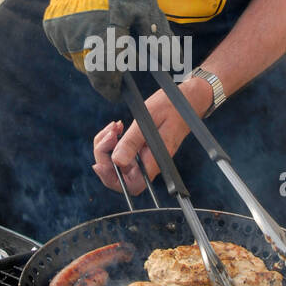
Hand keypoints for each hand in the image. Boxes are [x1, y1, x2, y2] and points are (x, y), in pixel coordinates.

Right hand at [42, 0, 171, 101]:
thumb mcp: (146, 9)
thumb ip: (159, 39)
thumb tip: (173, 65)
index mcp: (104, 38)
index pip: (104, 79)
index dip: (112, 89)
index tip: (118, 92)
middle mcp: (79, 40)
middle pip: (91, 71)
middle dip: (104, 68)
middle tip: (115, 55)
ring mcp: (62, 34)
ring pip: (78, 58)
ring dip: (90, 53)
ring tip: (102, 31)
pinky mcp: (51, 28)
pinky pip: (66, 45)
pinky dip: (77, 41)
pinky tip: (87, 23)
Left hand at [91, 76, 213, 194]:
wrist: (186, 101)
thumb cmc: (172, 107)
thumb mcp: (148, 120)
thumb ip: (133, 142)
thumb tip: (117, 161)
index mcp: (154, 161)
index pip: (131, 185)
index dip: (112, 179)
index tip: (100, 163)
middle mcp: (148, 163)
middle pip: (118, 175)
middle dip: (105, 156)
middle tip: (108, 135)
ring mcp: (144, 157)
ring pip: (116, 162)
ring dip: (107, 146)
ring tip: (113, 127)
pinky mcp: (140, 149)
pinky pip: (120, 151)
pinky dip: (113, 140)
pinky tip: (117, 128)